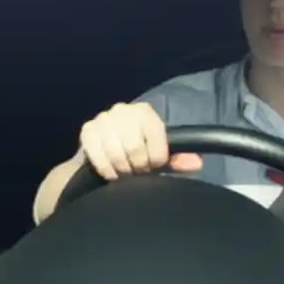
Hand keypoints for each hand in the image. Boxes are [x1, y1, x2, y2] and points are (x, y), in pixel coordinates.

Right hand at [79, 102, 202, 179]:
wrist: (101, 152)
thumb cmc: (135, 153)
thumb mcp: (158, 155)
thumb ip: (178, 159)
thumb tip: (196, 164)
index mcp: (145, 112)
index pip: (156, 137)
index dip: (156, 158)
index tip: (153, 166)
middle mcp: (123, 110)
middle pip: (134, 147)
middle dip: (138, 166)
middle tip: (137, 172)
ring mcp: (102, 119)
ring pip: (116, 154)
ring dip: (122, 170)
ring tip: (125, 174)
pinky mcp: (87, 131)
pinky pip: (99, 156)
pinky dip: (107, 170)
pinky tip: (111, 174)